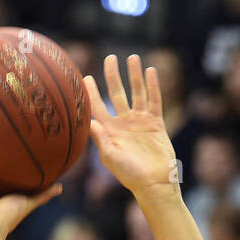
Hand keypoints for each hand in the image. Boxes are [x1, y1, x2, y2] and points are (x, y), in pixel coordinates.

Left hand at [84, 55, 179, 200]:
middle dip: (113, 76)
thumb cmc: (130, 175)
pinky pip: (154, 100)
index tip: (84, 76)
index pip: (97, 107)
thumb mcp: (111, 156)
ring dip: (134, 76)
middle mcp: (123, 123)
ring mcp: (140, 122)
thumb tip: (87, 122)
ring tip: (132, 57)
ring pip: (136, 93)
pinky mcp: (155, 123)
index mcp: (108, 131)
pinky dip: (153, 86)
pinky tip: (150, 70)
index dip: (91, 92)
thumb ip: (100, 139)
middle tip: (109, 58)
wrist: (154, 182)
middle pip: (117, 94)